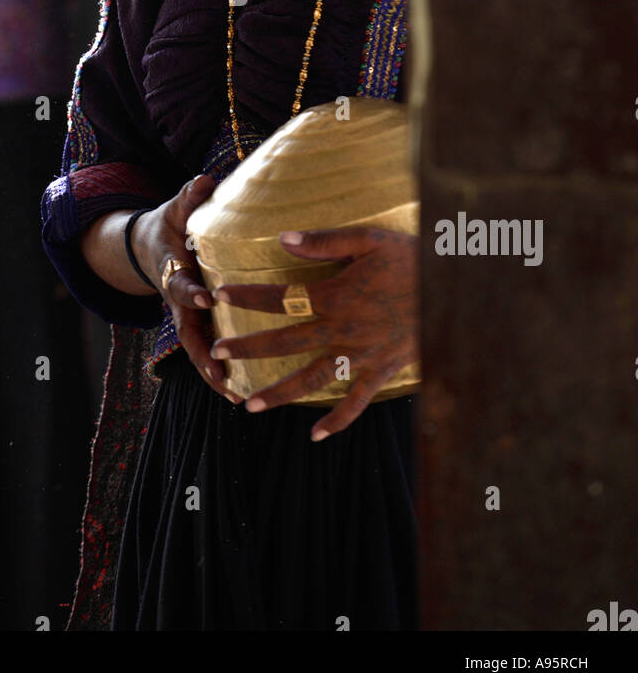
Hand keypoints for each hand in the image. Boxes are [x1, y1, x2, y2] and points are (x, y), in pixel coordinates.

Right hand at [132, 175, 243, 404]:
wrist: (148, 247)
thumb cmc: (168, 225)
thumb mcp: (173, 208)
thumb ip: (188, 196)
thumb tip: (203, 180)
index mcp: (173, 272)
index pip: (181, 285)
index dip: (192, 292)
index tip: (208, 297)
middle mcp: (178, 301)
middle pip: (187, 333)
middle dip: (203, 355)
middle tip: (221, 373)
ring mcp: (186, 317)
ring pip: (197, 351)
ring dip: (214, 374)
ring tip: (237, 395)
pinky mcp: (197, 325)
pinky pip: (207, 352)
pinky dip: (220, 373)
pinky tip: (242, 391)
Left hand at [209, 225, 417, 439]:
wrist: (454, 289)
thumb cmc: (412, 257)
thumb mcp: (370, 240)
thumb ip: (324, 241)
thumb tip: (282, 238)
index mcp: (336, 296)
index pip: (280, 298)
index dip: (248, 296)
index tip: (220, 294)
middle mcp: (343, 330)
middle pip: (285, 343)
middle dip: (249, 349)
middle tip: (217, 354)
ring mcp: (362, 355)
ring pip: (312, 379)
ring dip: (279, 393)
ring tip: (248, 405)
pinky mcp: (382, 370)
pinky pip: (356, 402)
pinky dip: (336, 421)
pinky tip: (315, 435)